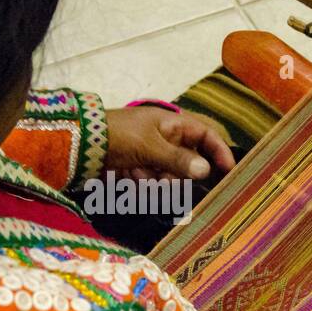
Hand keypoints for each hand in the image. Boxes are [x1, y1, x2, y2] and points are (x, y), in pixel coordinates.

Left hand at [104, 105, 235, 181]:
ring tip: (136, 175)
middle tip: (162, 178)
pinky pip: (152, 185)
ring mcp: (153, 157)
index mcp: (173, 125)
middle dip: (177, 175)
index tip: (229, 171)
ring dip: (156, 181)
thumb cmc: (119, 135)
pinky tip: (127, 178)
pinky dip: (142, 185)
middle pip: (189, 164)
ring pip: (170, 178)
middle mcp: (166, 140)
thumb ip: (179, 160)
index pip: (206, 136)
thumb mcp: (151, 146)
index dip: (219, 151)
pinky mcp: (139, 172)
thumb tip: (206, 171)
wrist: (81, 145)